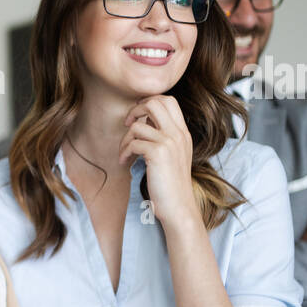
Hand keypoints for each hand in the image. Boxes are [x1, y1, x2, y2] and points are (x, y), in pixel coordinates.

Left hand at [120, 96, 197, 227]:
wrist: (178, 206)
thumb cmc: (170, 184)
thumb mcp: (173, 155)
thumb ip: (164, 137)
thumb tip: (144, 122)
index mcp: (183, 133)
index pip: (168, 100)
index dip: (149, 102)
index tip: (138, 116)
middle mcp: (178, 134)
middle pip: (155, 102)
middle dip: (136, 109)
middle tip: (128, 124)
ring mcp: (170, 142)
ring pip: (138, 125)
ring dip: (125, 138)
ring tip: (125, 153)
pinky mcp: (158, 153)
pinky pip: (133, 142)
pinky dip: (124, 152)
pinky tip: (124, 162)